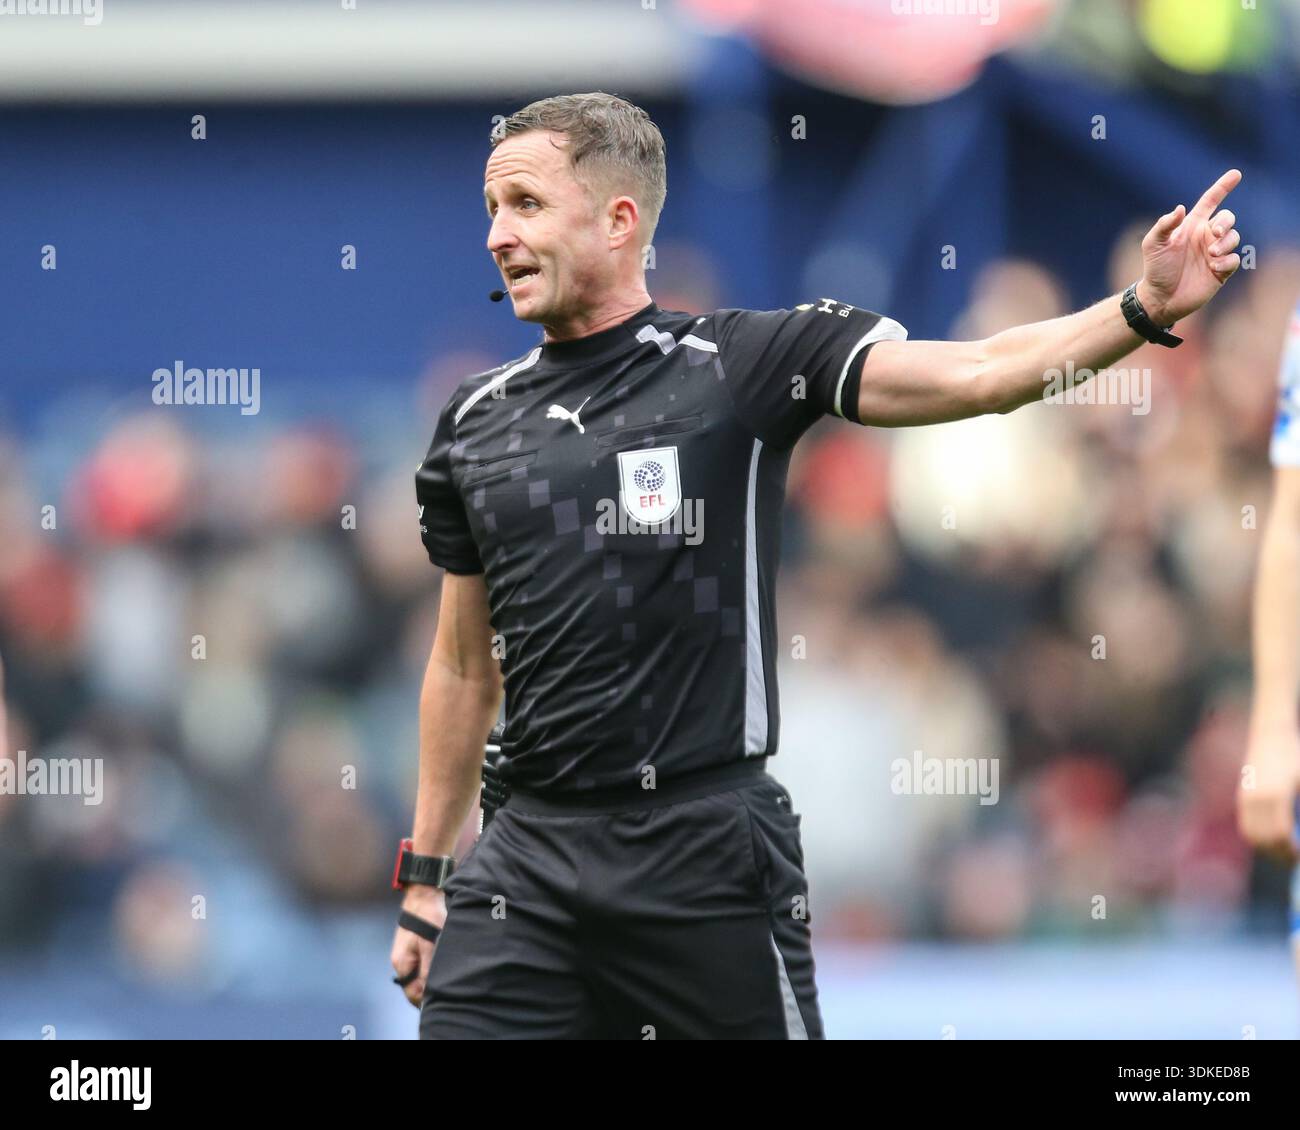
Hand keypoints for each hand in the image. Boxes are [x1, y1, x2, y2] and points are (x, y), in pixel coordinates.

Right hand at [390, 885, 446, 1007]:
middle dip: (430, 989)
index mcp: (402, 964)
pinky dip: (431, 966)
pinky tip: (443, 963)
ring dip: (432, 977)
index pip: (412, 994)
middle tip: (448, 987)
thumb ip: (428, 969)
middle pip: (416, 986)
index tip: (443, 997)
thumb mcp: (431, 944)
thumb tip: (430, 991)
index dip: (427, 1000)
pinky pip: (422, 964)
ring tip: (448, 974)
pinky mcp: (414, 947)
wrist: (424, 894)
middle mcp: (402, 962)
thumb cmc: (428, 917)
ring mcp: (407, 954)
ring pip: (420, 975)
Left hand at [1136, 168, 1242, 325]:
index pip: (1210, 201)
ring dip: (1225, 243)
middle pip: (1228, 218)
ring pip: (1234, 237)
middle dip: (1226, 222)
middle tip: (1214, 234)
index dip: (1223, 187)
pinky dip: (1226, 261)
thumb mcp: (1153, 244)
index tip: (1236, 174)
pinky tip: (1213, 268)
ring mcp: (1215, 253)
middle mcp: (1206, 237)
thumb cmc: (1155, 269)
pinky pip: (1234, 259)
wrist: (1160, 298)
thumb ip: (1164, 225)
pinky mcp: (1221, 271)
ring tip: (1210, 255)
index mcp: (1192, 226)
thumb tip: (1180, 209)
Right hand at [1237, 726, 1299, 864]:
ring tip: (1283, 851)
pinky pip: (1246, 824)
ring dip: (1266, 847)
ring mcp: (1246, 797)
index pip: (1280, 833)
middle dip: (1279, 854)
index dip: (1291, 850)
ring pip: (1251, 834)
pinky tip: (1272, 837)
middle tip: (1294, 859)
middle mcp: (1257, 798)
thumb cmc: (1295, 756)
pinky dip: (1257, 836)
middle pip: (1263, 838)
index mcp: (1276, 795)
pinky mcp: (1242, 796)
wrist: (1271, 734)